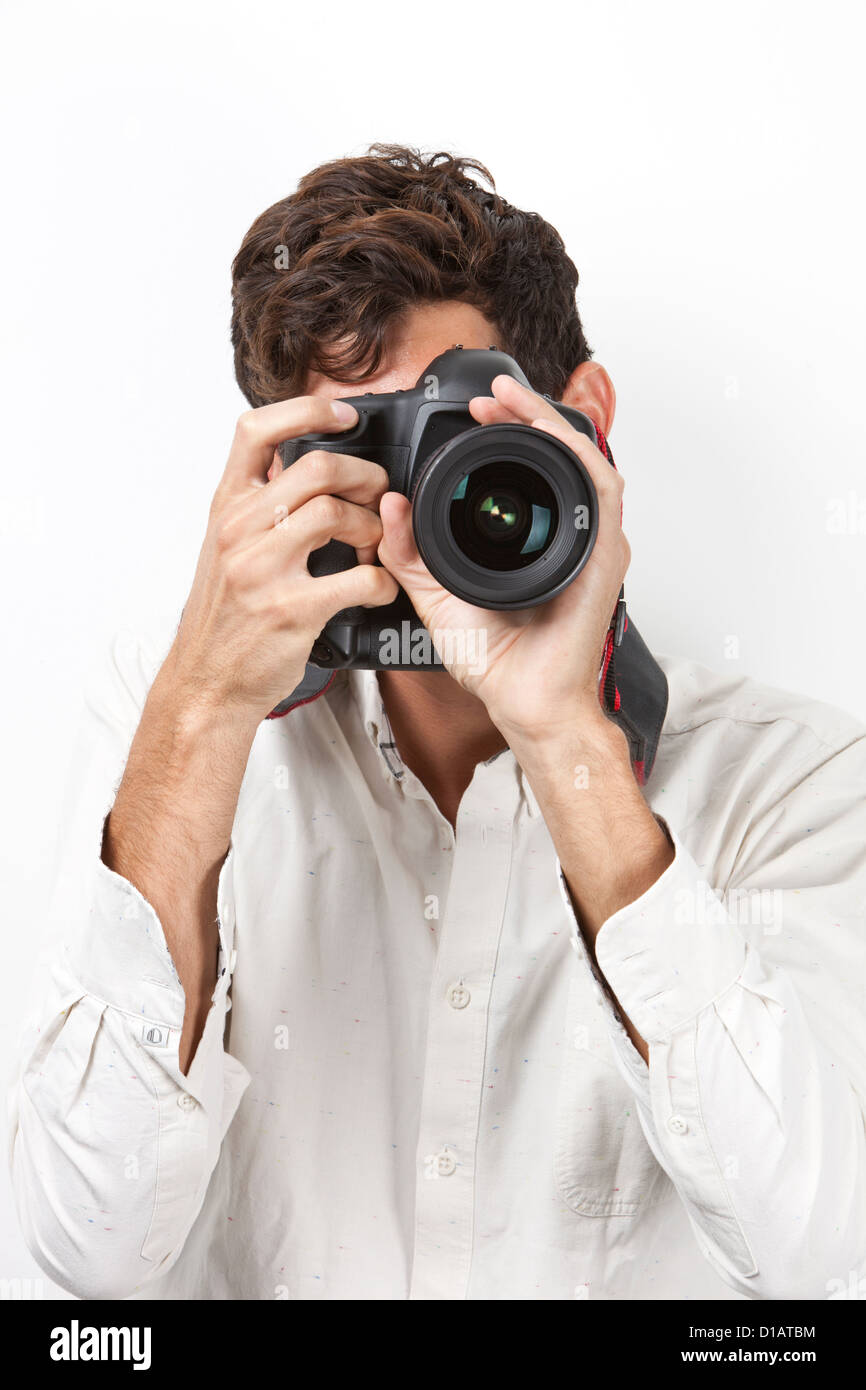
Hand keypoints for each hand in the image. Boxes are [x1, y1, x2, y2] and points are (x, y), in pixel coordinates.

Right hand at [165, 397, 398, 725]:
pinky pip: (359, 579)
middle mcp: (239, 530)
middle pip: (317, 467)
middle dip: (364, 476)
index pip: (255, 429)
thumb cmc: (224, 619)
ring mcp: (262, 569)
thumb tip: (293, 463)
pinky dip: (382, 583)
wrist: (207, 683)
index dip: (306, 409)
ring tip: (373, 546)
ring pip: (338, 513)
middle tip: (378, 495)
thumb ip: (256, 506)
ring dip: (373, 528)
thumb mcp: (225, 548)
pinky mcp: (290, 609)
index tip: (344, 414)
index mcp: (226, 507)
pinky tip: (377, 590)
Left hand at [377, 373, 628, 738]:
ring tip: (514, 402)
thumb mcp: (434, 595)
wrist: (523, 702)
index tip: (475, 412)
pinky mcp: (604, 554)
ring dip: (550, 424)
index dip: (508, 432)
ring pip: (583, 459)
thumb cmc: (494, 661)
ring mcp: (591, 542)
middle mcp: (568, 535)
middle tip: (492, 396)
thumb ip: (408, 552)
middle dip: (528, 415)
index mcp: (534, 541)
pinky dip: (576, 455)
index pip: (529, 470)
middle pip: (559, 454)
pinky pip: (599, 489)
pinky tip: (547, 436)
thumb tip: (389, 504)